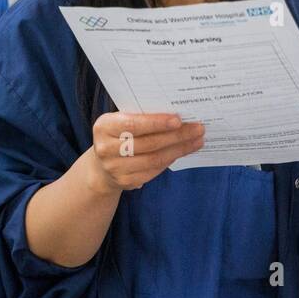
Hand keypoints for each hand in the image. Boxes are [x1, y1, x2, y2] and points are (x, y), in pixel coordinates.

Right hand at [86, 112, 204, 192]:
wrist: (101, 165)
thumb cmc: (118, 135)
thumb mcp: (121, 120)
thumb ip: (141, 116)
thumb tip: (177, 115)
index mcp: (104, 126)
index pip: (133, 124)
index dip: (157, 123)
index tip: (179, 119)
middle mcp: (106, 148)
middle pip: (148, 143)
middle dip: (176, 136)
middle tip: (197, 129)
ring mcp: (114, 168)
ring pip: (154, 159)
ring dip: (179, 149)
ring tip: (196, 141)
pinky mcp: (125, 182)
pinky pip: (153, 171)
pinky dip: (170, 160)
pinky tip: (182, 152)